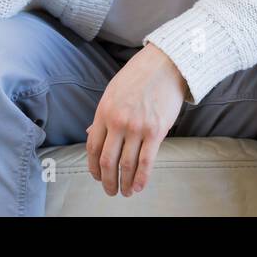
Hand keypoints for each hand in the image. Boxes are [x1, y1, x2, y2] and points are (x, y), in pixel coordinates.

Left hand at [85, 43, 187, 197]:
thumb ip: (103, 116)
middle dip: (107, 181)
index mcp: (104, 111)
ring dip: (124, 183)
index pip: (92, 147)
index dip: (93, 166)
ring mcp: (137, 127)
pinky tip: (138, 186)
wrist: (165, 64)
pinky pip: (147, 161)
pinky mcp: (156, 130)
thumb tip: (91, 135)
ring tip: (125, 192)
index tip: (97, 176)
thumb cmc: (139, 76)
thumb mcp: (113, 92)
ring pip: (126, 164)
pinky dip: (141, 178)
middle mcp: (118, 121)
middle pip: (107, 161)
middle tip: (110, 191)